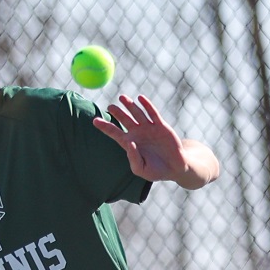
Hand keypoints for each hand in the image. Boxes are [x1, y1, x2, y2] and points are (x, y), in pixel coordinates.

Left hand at [93, 95, 217, 187]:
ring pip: (137, 113)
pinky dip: (146, 105)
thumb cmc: (156, 171)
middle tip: (110, 106)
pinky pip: (152, 113)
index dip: (105, 126)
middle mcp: (137, 133)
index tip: (94, 120)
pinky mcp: (160, 126)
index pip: (115, 133)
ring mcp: (149, 128)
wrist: (175, 167)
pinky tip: (140, 99)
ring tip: (122, 98)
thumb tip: (129, 143)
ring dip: (130, 105)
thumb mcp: (141, 170)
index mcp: (130, 144)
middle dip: (117, 112)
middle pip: (124, 119)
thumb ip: (133, 158)